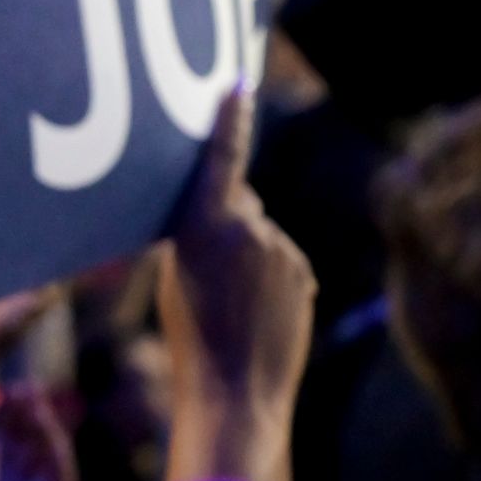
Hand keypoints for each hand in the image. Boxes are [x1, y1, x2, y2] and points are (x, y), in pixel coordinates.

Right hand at [158, 87, 314, 480]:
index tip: (237, 87)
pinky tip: (254, 316)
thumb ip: (199, 238)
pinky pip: (281, 264)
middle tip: (208, 271)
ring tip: (230, 308)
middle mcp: (250, 228)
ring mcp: (283, 250)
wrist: (237, 393)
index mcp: (206, 225)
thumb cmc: (190, 340)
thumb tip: (225, 218)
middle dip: (227, 224)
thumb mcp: (176, 280)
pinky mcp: (303, 273)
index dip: (230, 120)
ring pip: (261, 239)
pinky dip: (268, 281)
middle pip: (239, 205)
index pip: (223, 158)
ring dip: (248, 260)